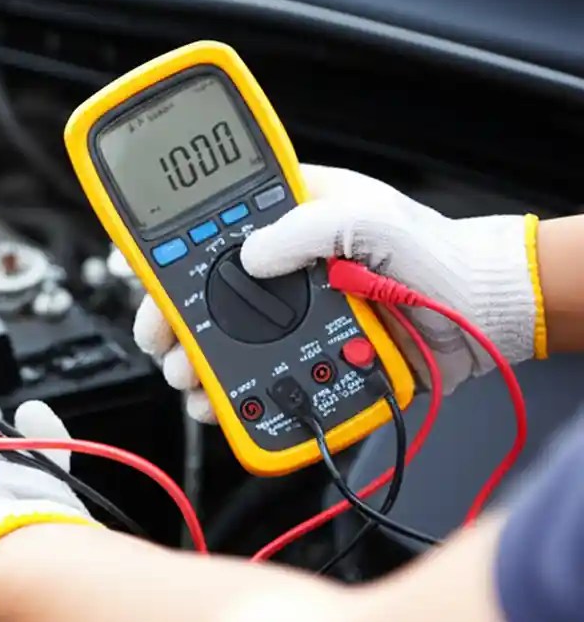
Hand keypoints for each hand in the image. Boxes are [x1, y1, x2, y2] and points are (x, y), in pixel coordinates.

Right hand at [134, 164, 544, 423]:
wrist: (481, 316)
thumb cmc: (435, 254)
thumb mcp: (368, 220)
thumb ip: (306, 231)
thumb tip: (248, 258)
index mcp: (286, 216)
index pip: (206, 224)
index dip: (165, 246)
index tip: (139, 269)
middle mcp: (278, 267)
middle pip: (198, 292)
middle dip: (168, 319)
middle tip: (158, 339)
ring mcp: (287, 317)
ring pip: (217, 341)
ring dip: (192, 363)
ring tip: (188, 378)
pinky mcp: (302, 358)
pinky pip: (253, 380)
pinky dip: (231, 398)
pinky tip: (220, 405)